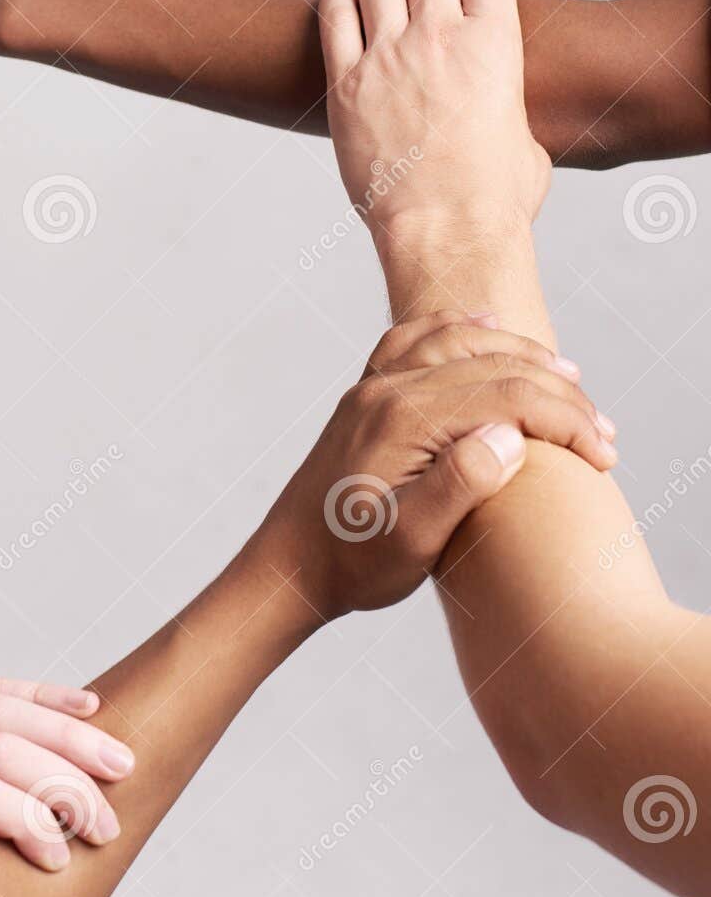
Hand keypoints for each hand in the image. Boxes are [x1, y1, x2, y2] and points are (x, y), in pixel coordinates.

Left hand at [251, 311, 616, 621]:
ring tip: (569, 379)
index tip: (605, 457)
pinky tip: (484, 328)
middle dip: (558, 394)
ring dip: (517, 355)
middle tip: (604, 432)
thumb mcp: (411, 542)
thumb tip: (509, 436)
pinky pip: (413, 340)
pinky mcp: (364, 398)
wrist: (289, 568)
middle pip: (491, 365)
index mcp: (401, 419)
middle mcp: (383, 390)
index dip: (568, 421)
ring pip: (456, 342)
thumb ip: (459, 485)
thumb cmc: (351, 564)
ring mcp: (370, 389)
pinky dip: (456, 329)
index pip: (508, 396)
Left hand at [318, 0, 550, 237]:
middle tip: (421, 14)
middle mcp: (441, 38)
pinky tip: (345, 12)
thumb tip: (504, 124)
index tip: (465, 0)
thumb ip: (509, 110)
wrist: (447, 231)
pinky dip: (338, 4)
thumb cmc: (494, 200)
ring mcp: (389, 58)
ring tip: (382, 21)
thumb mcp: (527, 140)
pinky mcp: (345, 85)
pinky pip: (333, 16)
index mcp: (496, 42)